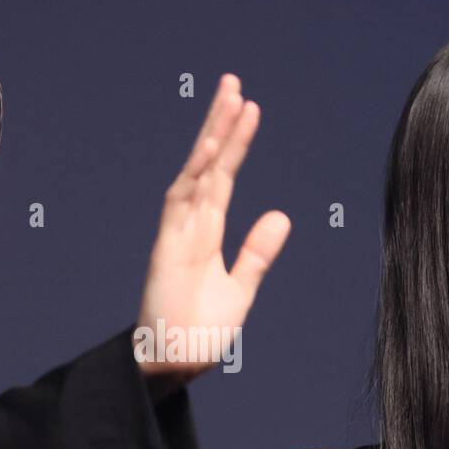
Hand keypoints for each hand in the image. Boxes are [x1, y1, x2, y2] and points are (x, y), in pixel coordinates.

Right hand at [134, 74, 290, 379]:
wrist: (174, 364)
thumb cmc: (200, 332)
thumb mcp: (240, 287)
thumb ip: (257, 252)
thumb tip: (280, 216)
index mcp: (206, 233)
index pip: (222, 178)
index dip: (235, 144)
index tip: (248, 110)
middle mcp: (189, 226)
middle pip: (208, 165)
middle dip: (220, 125)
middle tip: (234, 84)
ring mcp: (177, 233)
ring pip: (196, 173)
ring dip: (213, 137)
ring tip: (230, 99)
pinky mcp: (168, 247)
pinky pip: (182, 202)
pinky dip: (197, 172)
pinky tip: (212, 145)